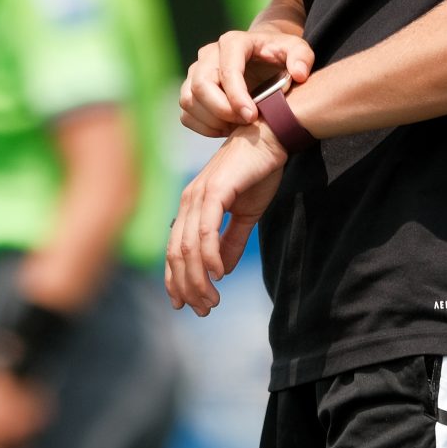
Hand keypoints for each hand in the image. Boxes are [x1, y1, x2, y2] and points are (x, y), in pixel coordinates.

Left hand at [165, 122, 288, 315]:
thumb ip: (232, 241)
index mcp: (191, 206)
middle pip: (177, 253)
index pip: (175, 250)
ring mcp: (199, 194)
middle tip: (202, 309)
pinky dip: (209, 254)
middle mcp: (188, 201)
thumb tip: (221, 272)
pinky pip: (207, 228)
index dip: (177, 280)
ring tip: (211, 300)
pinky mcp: (215, 189)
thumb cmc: (257, 172)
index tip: (186, 305)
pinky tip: (217, 273)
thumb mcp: (245, 214)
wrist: (271, 138)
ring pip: (189, 246)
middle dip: (187, 286)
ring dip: (198, 277)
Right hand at [179, 29, 314, 137]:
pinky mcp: (190, 91)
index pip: (226, 69)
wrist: (261, 58)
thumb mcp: (298, 50)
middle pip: (200, 86)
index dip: (236, 96)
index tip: (252, 117)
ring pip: (189, 101)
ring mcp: (195, 72)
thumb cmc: (279, 55)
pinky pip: (186, 114)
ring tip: (238, 127)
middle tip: (246, 124)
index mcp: (232, 42)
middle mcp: (208, 54)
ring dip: (212, 121)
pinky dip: (204, 127)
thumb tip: (298, 74)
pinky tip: (227, 129)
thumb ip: (302, 58)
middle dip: (221, 111)